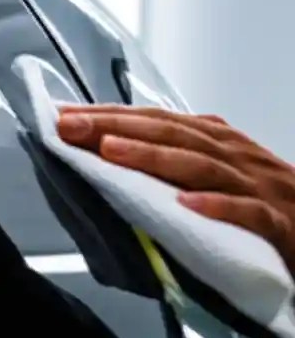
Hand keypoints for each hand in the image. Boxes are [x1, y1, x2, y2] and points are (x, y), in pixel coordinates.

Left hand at [57, 104, 294, 270]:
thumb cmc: (267, 201)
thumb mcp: (219, 173)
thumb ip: (175, 161)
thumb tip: (111, 152)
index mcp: (218, 140)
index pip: (155, 120)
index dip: (109, 115)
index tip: (63, 115)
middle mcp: (235, 155)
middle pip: (170, 133)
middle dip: (116, 126)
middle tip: (70, 126)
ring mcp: (258, 186)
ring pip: (202, 165)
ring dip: (153, 157)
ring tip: (110, 151)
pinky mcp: (280, 223)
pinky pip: (248, 212)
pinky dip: (217, 206)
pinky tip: (186, 204)